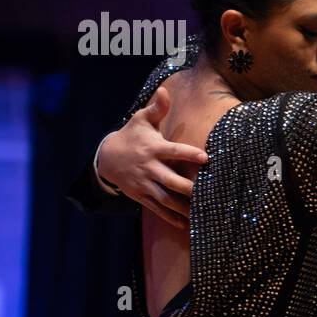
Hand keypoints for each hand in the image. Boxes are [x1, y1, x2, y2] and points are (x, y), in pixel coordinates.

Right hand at [98, 86, 208, 228]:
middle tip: (209, 194)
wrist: (106, 157)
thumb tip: (164, 91)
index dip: (190, 154)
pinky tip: (185, 224)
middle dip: (189, 188)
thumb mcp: (141, 120)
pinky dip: (170, 217)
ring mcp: (144, 184)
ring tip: (201, 215)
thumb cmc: (132, 135)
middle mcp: (149, 168)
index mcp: (153, 149)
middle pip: (171, 181)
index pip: (174, 151)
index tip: (206, 157)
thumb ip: (156, 108)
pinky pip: (157, 209)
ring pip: (165, 199)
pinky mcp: (141, 196)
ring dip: (183, 208)